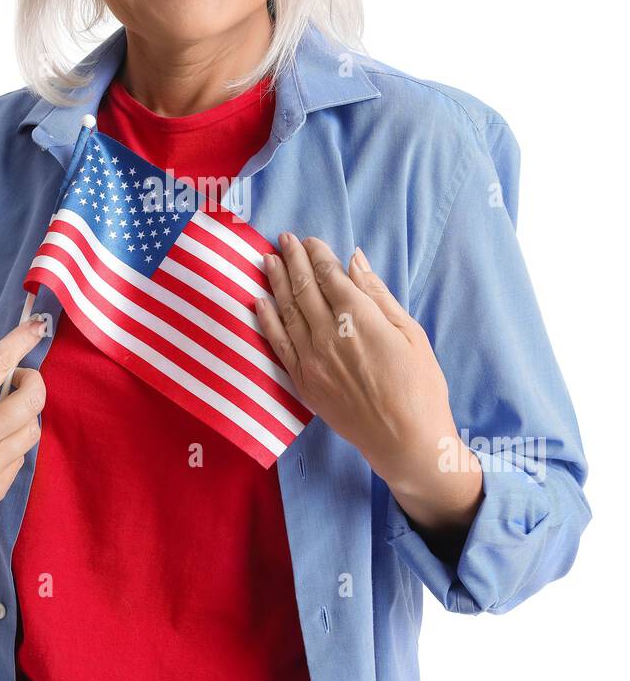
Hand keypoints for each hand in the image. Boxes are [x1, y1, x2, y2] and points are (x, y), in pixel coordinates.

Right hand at [0, 317, 47, 546]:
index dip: (22, 341)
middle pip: (32, 401)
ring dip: (22, 420)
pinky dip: (8, 452)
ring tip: (0, 422)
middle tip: (23, 382)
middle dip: (34, 384)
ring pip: (31, 432)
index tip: (38, 327)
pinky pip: (17, 461)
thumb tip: (14, 382)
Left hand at [255, 233, 459, 483]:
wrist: (405, 441)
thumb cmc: (420, 387)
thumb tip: (355, 260)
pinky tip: (259, 301)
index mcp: (359, 319)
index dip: (318, 255)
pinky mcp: (303, 382)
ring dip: (276, 282)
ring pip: (287, 311)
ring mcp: (311, 360)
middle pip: (304, 288)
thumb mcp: (410, 333)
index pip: (330, 276)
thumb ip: (378, 295)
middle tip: (284, 239)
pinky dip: (266, 320)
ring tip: (268, 259)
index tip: (310, 240)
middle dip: (293, 260)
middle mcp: (328, 335)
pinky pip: (278, 344)